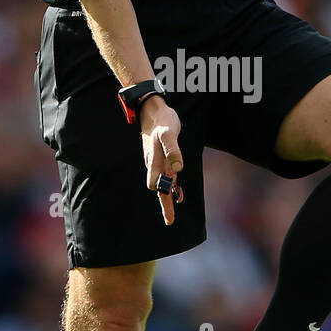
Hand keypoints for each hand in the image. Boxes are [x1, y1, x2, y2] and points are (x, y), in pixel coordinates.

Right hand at [140, 95, 183, 224]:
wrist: (153, 110)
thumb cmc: (162, 121)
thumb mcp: (168, 133)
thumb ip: (173, 149)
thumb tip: (177, 168)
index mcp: (155, 161)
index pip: (157, 185)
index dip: (164, 196)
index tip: (169, 210)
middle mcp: (155, 164)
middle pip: (159, 189)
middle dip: (165, 204)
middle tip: (169, 220)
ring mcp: (158, 161)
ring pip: (163, 184)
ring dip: (168, 197)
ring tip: (171, 214)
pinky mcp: (162, 157)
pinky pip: (167, 176)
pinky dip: (172, 186)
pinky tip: (178, 192)